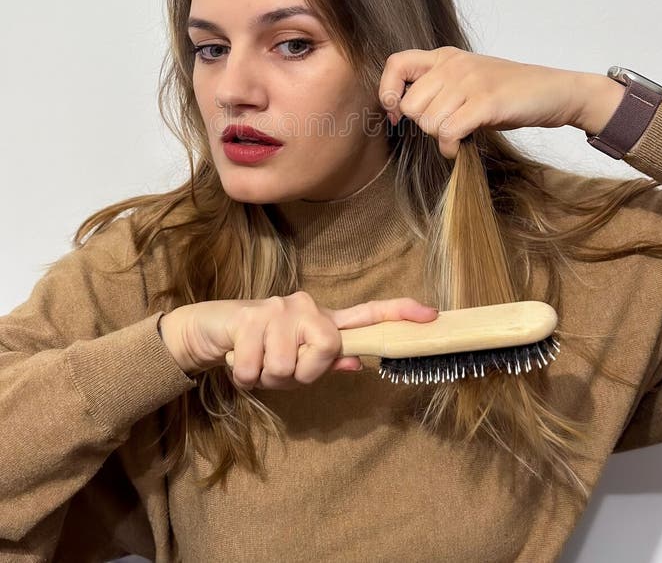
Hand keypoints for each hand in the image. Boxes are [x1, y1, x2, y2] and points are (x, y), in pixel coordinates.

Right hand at [159, 292, 437, 387]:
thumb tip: (358, 365)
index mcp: (321, 319)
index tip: (430, 315)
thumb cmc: (259, 347)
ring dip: (268, 377)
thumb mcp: (294, 361)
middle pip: (327, 351)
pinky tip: (239, 359)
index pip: (367, 314)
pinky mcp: (251, 316)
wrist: (210, 329)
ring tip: (257, 362)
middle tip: (280, 369)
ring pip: (288, 364)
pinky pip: (257, 367)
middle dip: (301, 373)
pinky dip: (245, 375)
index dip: (399, 314)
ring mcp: (279, 308)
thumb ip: (325, 362)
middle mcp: (306, 306)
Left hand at [378, 47, 622, 158]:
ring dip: (440, 138)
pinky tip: (458, 147)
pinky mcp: (487, 102)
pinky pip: (449, 132)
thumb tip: (400, 112)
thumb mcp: (467, 81)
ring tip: (457, 135)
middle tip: (445, 127)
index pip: (396, 64)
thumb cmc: (508, 92)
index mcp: (446, 56)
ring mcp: (471, 81)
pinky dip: (449, 147)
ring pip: (428, 121)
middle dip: (423, 125)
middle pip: (410, 105)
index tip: (397, 114)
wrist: (555, 91)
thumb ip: (436, 88)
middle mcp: (454, 64)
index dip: (388, 92)